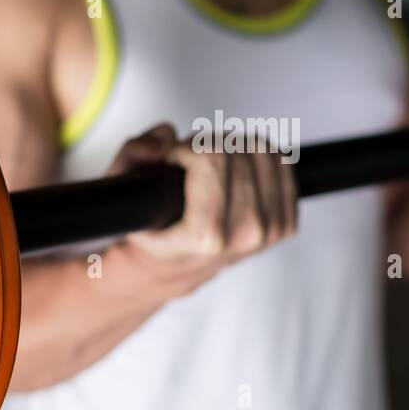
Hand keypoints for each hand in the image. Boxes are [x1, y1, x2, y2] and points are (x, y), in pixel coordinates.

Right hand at [104, 122, 298, 299]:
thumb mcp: (122, 190)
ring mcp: (271, 232)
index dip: (185, 148)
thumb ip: (133, 154)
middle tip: (189, 164)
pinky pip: (281, 164)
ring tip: (210, 169)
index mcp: (208, 236)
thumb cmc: (149, 230)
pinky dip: (256, 159)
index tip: (172, 162)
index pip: (211, 157)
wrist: (168, 269)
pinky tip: (234, 175)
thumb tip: (165, 139)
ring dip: (232, 149)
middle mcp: (246, 236)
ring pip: (261, 150)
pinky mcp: (286, 225)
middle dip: (207, 146)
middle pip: (237, 149)